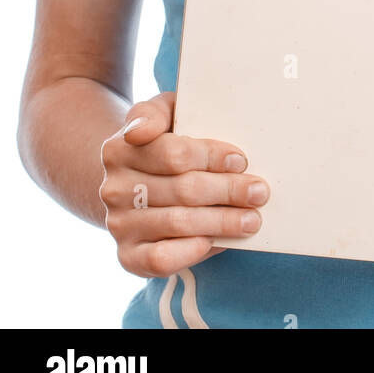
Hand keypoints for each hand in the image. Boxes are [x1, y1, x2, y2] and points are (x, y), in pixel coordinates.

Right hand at [99, 91, 269, 277]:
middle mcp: (114, 189)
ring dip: (222, 221)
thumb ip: (154, 113)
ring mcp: (119, 224)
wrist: (135, 184)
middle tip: (259, 192)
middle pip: (183, 190)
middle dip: (228, 190)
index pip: (174, 154)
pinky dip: (192, 250)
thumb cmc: (162, 142)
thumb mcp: (162, 114)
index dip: (212, 157)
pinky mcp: (128, 256)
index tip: (241, 160)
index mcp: (119, 149)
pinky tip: (216, 240)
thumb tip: (140, 131)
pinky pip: (161, 259)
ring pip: (178, 223)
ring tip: (251, 218)